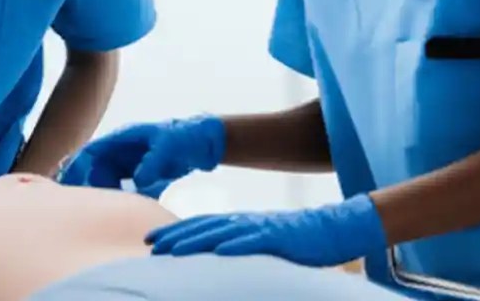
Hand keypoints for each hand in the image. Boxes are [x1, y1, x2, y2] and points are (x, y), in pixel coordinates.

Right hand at [58, 114, 224, 197]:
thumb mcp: (170, 146)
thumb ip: (153, 162)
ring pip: (106, 178)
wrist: (206, 143)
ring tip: (97, 209)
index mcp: (123, 138)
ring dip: (101, 192)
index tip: (71, 184)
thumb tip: (138, 181)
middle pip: (94, 167)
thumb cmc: (187, 137)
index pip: (92, 152)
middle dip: (84, 183)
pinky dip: (120, 197)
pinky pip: (123, 187)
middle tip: (79, 203)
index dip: (78, 167)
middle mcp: (122, 150)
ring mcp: (130, 162)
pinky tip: (123, 209)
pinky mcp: (140, 174)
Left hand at [145, 194, 387, 266]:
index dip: (173, 231)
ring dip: (194, 241)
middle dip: (173, 236)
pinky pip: (254, 242)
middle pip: (202, 228)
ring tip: (171, 250)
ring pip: (221, 234)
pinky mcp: (279, 238)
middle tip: (148, 244)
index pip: (199, 225)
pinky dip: (235, 246)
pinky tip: (218, 252)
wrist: (331, 228)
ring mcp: (260, 228)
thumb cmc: (295, 240)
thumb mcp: (260, 241)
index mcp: (238, 223)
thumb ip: (237, 245)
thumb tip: (213, 257)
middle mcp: (244, 222)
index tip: (148, 239)